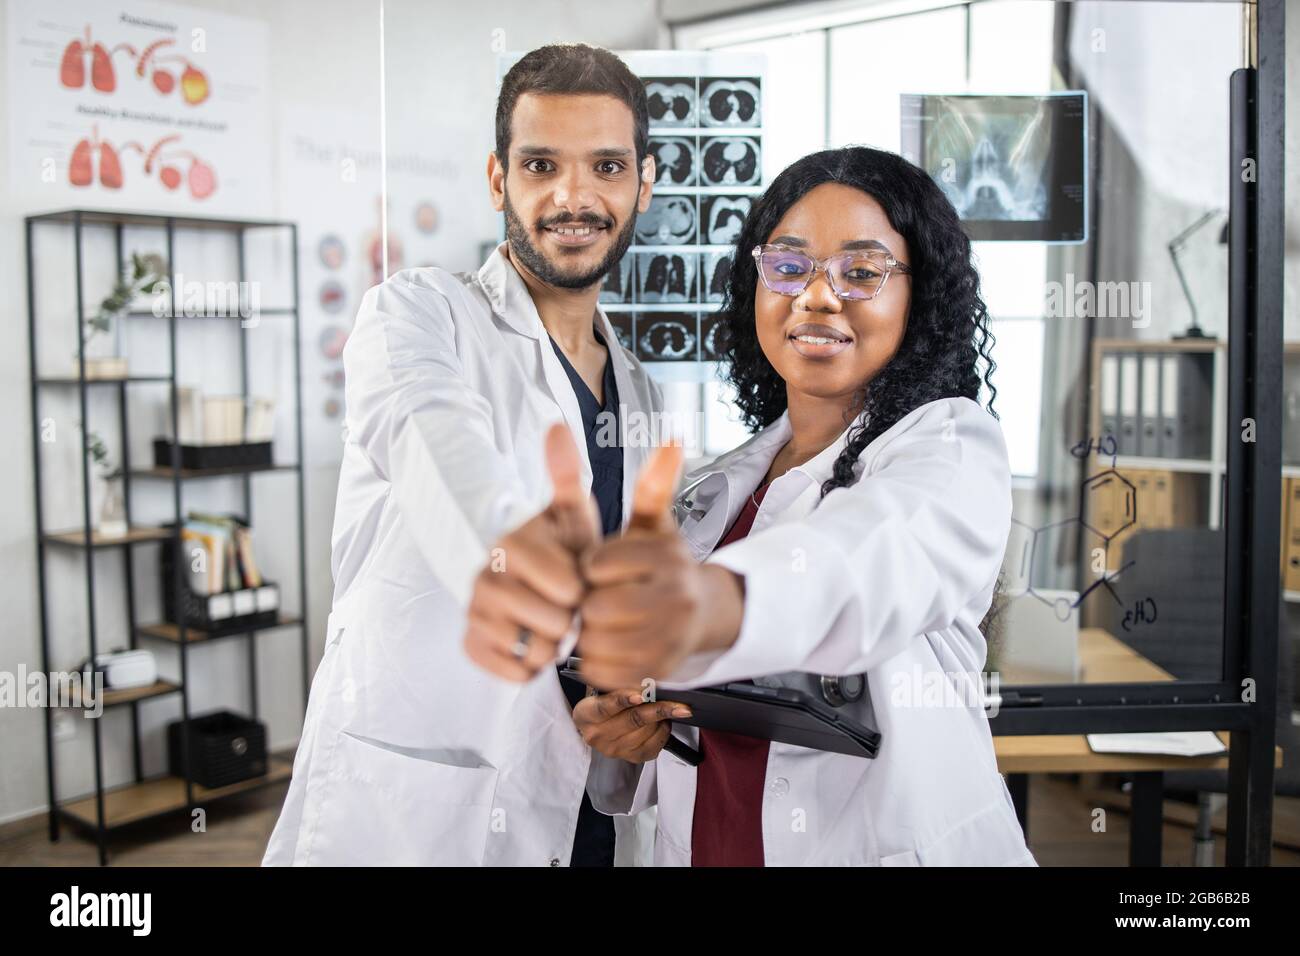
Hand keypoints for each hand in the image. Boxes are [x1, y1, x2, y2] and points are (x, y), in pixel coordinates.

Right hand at [463, 424, 599, 680]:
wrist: (543, 588)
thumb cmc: (566, 551)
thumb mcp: (573, 514)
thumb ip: (566, 476)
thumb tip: (557, 425)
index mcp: (510, 543)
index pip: (566, 585)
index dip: (581, 588)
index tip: (577, 577)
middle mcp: (483, 576)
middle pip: (552, 621)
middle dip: (570, 618)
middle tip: (566, 605)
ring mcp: (473, 613)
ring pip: (534, 649)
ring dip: (554, 643)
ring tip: (552, 623)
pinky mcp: (470, 645)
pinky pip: (514, 672)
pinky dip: (531, 666)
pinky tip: (533, 643)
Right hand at [573, 688, 691, 762]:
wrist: (595, 727)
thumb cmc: (601, 705)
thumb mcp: (601, 691)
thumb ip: (619, 687)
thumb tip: (647, 682)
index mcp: (586, 715)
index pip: (605, 707)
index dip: (624, 700)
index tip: (641, 695)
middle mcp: (598, 735)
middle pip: (633, 720)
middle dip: (659, 710)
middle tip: (678, 705)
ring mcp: (614, 749)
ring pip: (646, 733)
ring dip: (662, 720)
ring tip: (668, 709)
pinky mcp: (629, 758)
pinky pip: (654, 747)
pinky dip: (663, 733)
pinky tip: (663, 723)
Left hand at [576, 444, 744, 688]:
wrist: (701, 614)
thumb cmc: (662, 566)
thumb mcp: (655, 525)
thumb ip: (654, 485)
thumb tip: (671, 438)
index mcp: (667, 558)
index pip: (598, 565)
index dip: (591, 568)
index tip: (604, 569)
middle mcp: (676, 598)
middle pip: (596, 608)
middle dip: (589, 604)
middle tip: (599, 599)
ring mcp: (670, 639)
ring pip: (596, 642)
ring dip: (590, 635)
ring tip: (606, 622)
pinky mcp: (659, 672)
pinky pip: (601, 671)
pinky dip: (597, 661)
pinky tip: (612, 645)